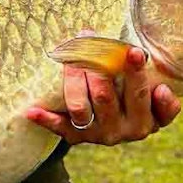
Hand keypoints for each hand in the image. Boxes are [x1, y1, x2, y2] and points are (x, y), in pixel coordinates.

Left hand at [24, 40, 180, 145]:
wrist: (119, 125)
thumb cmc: (135, 97)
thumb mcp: (150, 90)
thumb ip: (148, 74)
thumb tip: (134, 51)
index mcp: (147, 121)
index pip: (141, 96)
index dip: (138, 74)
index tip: (135, 51)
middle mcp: (124, 131)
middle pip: (104, 96)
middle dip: (95, 67)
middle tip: (89, 45)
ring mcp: (99, 135)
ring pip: (79, 107)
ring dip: (72, 80)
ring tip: (69, 59)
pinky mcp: (78, 137)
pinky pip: (60, 127)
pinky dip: (46, 119)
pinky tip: (31, 111)